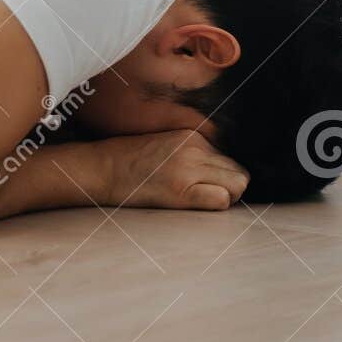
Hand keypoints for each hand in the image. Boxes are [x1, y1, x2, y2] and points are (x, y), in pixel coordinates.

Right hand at [96, 130, 248, 210]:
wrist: (102, 168)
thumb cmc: (129, 161)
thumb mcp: (167, 146)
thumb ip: (195, 154)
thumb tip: (221, 174)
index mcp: (193, 136)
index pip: (231, 159)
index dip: (224, 176)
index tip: (208, 184)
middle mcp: (195, 148)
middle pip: (240, 173)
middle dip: (230, 188)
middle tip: (207, 196)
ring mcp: (189, 168)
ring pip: (237, 186)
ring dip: (226, 197)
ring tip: (200, 200)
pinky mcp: (181, 189)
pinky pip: (221, 200)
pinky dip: (216, 205)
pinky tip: (195, 204)